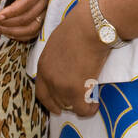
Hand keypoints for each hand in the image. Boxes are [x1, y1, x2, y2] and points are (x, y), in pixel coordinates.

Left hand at [0, 0, 52, 40]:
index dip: (10, 12)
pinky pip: (37, 28)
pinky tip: (9, 32)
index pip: (27, 2)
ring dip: (15, 31)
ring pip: (34, 27)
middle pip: (29, 17)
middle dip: (8, 22)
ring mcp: (50, 5)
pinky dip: (23, 34)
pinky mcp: (48, 9)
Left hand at [35, 0, 108, 116]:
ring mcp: (61, 85)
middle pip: (54, 101)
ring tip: (90, 102)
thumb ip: (57, 58)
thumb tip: (66, 65)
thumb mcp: (58, 43)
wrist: (89, 27)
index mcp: (42, 65)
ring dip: (79, 106)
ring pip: (69, 105)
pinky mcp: (76, 90)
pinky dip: (89, 110)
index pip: (41, 92)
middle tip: (77, 105)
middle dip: (66, 105)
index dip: (50, 102)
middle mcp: (48, 78)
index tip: (56, 108)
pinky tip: (96, 105)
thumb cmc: (78, 28)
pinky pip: (82, 109)